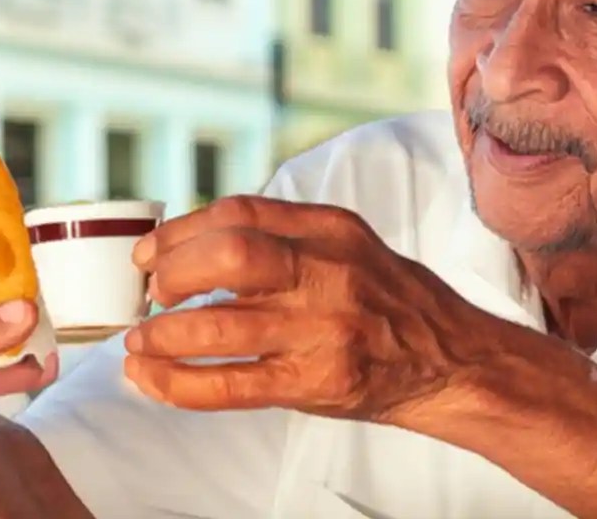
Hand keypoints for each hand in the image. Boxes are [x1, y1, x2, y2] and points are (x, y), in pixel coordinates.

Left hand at [123, 196, 502, 425]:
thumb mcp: (350, 245)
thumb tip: (195, 243)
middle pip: (230, 255)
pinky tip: (152, 379)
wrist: (455, 361)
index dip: (181, 230)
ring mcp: (324, 330)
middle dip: (174, 273)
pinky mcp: (317, 383)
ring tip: (140, 342)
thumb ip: (286, 235)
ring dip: (164, 336)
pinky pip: (231, 384)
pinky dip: (178, 384)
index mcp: (332, 229)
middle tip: (153, 295)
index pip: (240, 212)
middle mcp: (330, 272)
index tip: (149, 252)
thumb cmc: (392, 302)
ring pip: (220, 326)